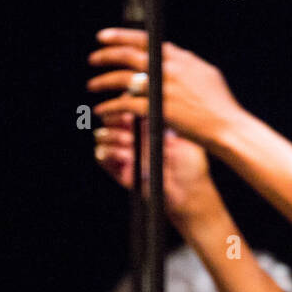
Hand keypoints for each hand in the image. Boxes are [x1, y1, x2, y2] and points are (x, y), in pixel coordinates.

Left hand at [87, 28, 244, 152]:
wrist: (226, 126)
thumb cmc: (219, 103)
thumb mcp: (206, 73)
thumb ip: (186, 63)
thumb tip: (171, 54)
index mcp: (182, 59)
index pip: (146, 41)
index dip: (122, 36)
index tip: (105, 36)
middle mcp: (171, 71)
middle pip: (130, 56)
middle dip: (107, 55)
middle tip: (93, 58)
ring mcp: (164, 90)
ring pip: (124, 80)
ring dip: (104, 81)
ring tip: (94, 84)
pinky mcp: (158, 110)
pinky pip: (126, 104)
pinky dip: (112, 106)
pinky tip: (103, 109)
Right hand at [92, 109, 226, 230]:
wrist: (187, 190)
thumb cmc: (190, 162)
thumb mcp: (181, 136)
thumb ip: (165, 120)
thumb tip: (148, 105)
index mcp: (147, 123)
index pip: (127, 105)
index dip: (126, 101)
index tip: (132, 101)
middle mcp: (132, 135)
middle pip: (109, 117)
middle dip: (116, 116)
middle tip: (127, 119)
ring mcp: (123, 150)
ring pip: (102, 135)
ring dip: (113, 135)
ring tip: (130, 140)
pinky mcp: (117, 168)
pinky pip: (101, 155)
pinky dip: (110, 152)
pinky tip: (127, 155)